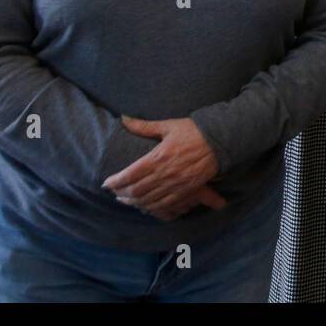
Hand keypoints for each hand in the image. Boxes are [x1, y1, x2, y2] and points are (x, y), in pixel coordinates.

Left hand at [102, 116, 222, 221]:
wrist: (219, 142)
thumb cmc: (193, 131)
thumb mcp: (168, 126)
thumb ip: (144, 126)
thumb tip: (124, 118)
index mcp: (158, 156)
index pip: (131, 174)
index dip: (116, 181)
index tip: (106, 183)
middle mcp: (165, 174)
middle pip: (137, 190)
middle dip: (122, 194)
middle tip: (114, 194)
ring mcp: (176, 184)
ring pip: (149, 200)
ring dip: (134, 203)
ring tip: (125, 202)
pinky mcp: (186, 191)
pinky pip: (165, 205)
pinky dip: (152, 207)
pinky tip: (145, 206)